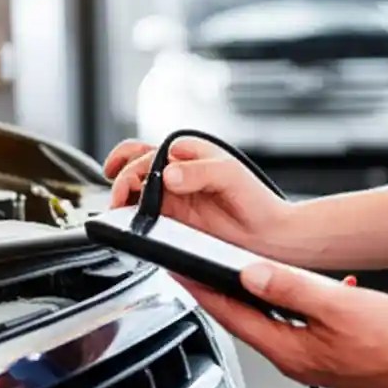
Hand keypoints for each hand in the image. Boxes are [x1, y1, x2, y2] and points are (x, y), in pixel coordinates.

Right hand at [102, 137, 291, 254]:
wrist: (268, 235)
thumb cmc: (256, 200)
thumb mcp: (230, 175)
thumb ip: (199, 171)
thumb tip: (168, 174)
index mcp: (187, 154)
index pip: (147, 152)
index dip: (131, 164)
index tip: (131, 183)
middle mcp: (176, 173)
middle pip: (133, 169)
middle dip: (120, 181)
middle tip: (119, 200)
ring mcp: (173, 198)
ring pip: (134, 191)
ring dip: (121, 197)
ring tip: (118, 211)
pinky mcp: (173, 220)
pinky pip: (144, 215)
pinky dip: (132, 217)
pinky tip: (131, 223)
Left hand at [174, 262, 387, 387]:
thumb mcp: (339, 305)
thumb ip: (291, 288)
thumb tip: (249, 273)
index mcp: (290, 350)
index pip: (231, 316)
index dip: (202, 290)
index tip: (179, 269)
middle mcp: (295, 360)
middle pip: (244, 320)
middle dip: (220, 291)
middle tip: (197, 265)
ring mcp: (312, 360)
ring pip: (270, 321)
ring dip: (254, 295)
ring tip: (238, 269)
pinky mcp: (329, 356)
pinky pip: (296, 325)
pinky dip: (291, 303)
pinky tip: (306, 287)